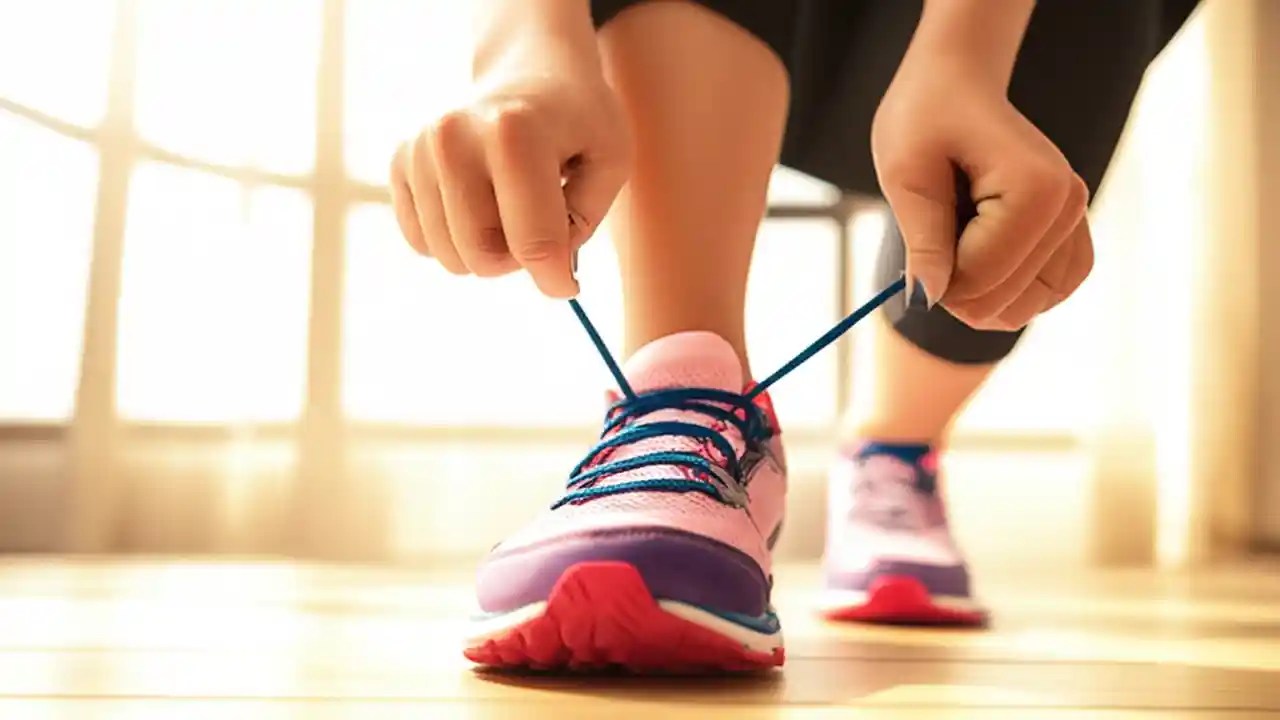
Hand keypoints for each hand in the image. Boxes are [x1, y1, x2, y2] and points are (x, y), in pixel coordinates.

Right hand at [390, 32, 630, 298]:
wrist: (530, 70)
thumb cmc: (579, 118)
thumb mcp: (610, 161)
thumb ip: (583, 222)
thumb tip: (548, 275)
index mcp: (514, 132)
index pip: (533, 241)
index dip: (555, 278)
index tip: (568, 283)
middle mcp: (454, 137)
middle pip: (483, 257)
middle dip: (518, 261)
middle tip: (539, 227)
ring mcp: (420, 150)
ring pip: (450, 257)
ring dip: (487, 249)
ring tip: (510, 206)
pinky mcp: (400, 164)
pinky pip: (423, 243)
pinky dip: (455, 239)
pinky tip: (479, 203)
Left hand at [872, 53, 1092, 330]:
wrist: (956, 87)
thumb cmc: (925, 118)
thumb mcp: (906, 175)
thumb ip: (923, 242)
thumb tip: (925, 301)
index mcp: (1036, 189)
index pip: (980, 281)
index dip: (936, 278)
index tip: (921, 235)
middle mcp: (1069, 206)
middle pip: (1006, 303)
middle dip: (957, 287)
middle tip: (938, 233)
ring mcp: (1076, 220)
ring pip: (1028, 308)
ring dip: (982, 292)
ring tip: (960, 238)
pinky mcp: (1072, 233)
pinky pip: (1047, 293)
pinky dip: (1009, 292)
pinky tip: (981, 258)